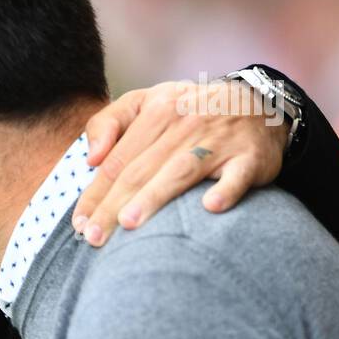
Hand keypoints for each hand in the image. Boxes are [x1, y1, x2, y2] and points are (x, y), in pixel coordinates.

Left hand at [72, 79, 288, 246]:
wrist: (260, 104)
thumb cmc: (188, 111)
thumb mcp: (147, 101)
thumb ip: (109, 122)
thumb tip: (91, 158)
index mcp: (156, 113)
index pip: (116, 160)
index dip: (95, 192)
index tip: (79, 222)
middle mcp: (185, 125)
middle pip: (140, 171)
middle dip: (113, 205)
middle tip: (93, 237)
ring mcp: (218, 142)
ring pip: (180, 171)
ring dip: (155, 197)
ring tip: (130, 223)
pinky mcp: (249, 158)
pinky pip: (236, 176)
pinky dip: (226, 190)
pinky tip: (210, 207)